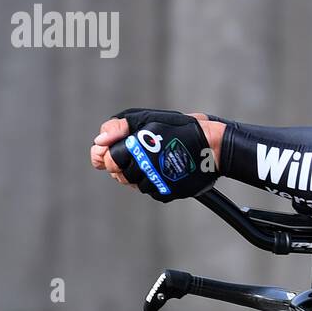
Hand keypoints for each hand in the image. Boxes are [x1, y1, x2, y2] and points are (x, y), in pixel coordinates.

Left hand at [91, 110, 225, 192]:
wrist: (212, 146)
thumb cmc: (180, 129)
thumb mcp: (147, 117)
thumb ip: (117, 127)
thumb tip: (99, 142)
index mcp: (136, 147)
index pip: (108, 161)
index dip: (110, 156)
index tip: (121, 151)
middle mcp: (145, 168)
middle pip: (119, 175)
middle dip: (126, 165)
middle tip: (144, 153)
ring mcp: (157, 183)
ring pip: (135, 184)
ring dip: (142, 174)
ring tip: (157, 160)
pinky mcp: (168, 193)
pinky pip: (152, 192)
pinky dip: (156, 182)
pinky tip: (166, 170)